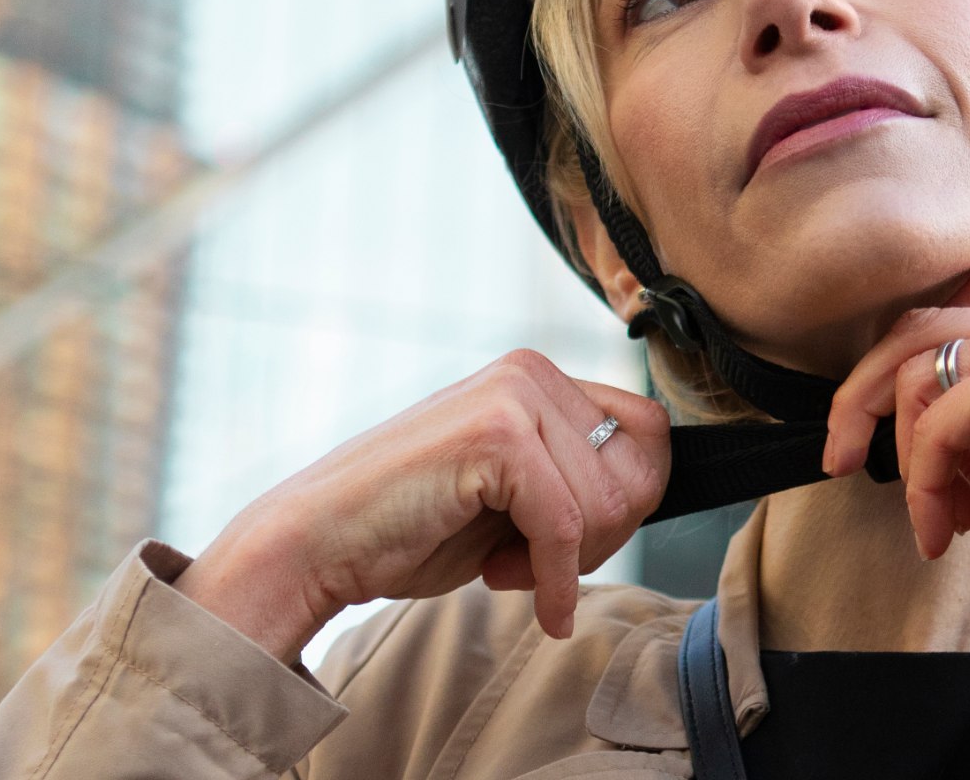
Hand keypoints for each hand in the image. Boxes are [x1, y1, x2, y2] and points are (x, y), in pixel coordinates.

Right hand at [174, 349, 668, 660]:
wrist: (316, 545)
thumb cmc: (413, 528)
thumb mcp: (515, 493)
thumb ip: (576, 477)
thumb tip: (653, 484)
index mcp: (539, 377)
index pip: (649, 434)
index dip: (626, 505)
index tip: (571, 547)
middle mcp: (532, 371)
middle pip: (641, 468)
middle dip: (602, 537)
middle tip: (537, 563)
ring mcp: (513, 395)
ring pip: (608, 502)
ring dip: (566, 561)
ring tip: (503, 564)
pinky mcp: (495, 435)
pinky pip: (566, 525)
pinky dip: (554, 580)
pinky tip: (527, 598)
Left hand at [824, 266, 969, 577]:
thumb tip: (918, 443)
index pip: (963, 305)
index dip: (906, 354)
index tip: (880, 427)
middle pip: (921, 324)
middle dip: (865, 393)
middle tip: (841, 458)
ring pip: (915, 367)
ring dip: (901, 453)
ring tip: (932, 519)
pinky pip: (935, 420)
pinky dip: (924, 481)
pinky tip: (944, 528)